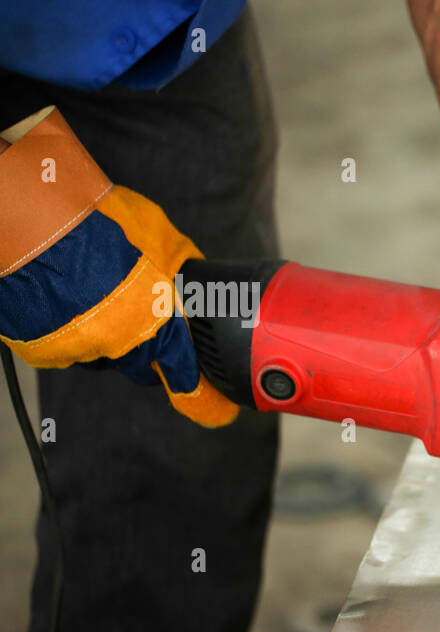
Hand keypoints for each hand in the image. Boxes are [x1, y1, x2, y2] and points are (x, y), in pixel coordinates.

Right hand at [0, 107, 237, 426]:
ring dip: (104, 334)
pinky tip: (66, 298)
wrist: (24, 211)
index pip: (183, 374)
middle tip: (136, 310)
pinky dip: (69, 330)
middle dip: (146, 345)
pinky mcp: (40, 349)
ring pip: (102, 355)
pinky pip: (65, 349)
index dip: (202, 397)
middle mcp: (116, 346)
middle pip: (141, 363)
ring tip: (94, 290)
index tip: (217, 413)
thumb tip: (200, 281)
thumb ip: (183, 268)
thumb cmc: (95, 217)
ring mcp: (75, 350)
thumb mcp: (160, 238)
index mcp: (153, 324)